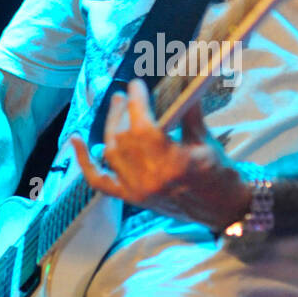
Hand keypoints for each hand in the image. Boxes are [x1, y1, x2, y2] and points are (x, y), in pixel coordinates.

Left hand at [69, 79, 251, 231]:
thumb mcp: (207, 141)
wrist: (222, 211)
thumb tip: (180, 86)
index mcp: (172, 162)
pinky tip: (75, 140)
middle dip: (121, 111)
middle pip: (124, 138)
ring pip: (111, 153)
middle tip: (124, 95)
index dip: (136, 102)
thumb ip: (189, 114)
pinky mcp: (132, 198)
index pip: (143, 125)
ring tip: (116, 108)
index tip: (136, 85)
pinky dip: (85, 162)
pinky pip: (100, 181)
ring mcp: (137, 190)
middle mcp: (150, 178)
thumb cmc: (220, 175)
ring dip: (110, 128)